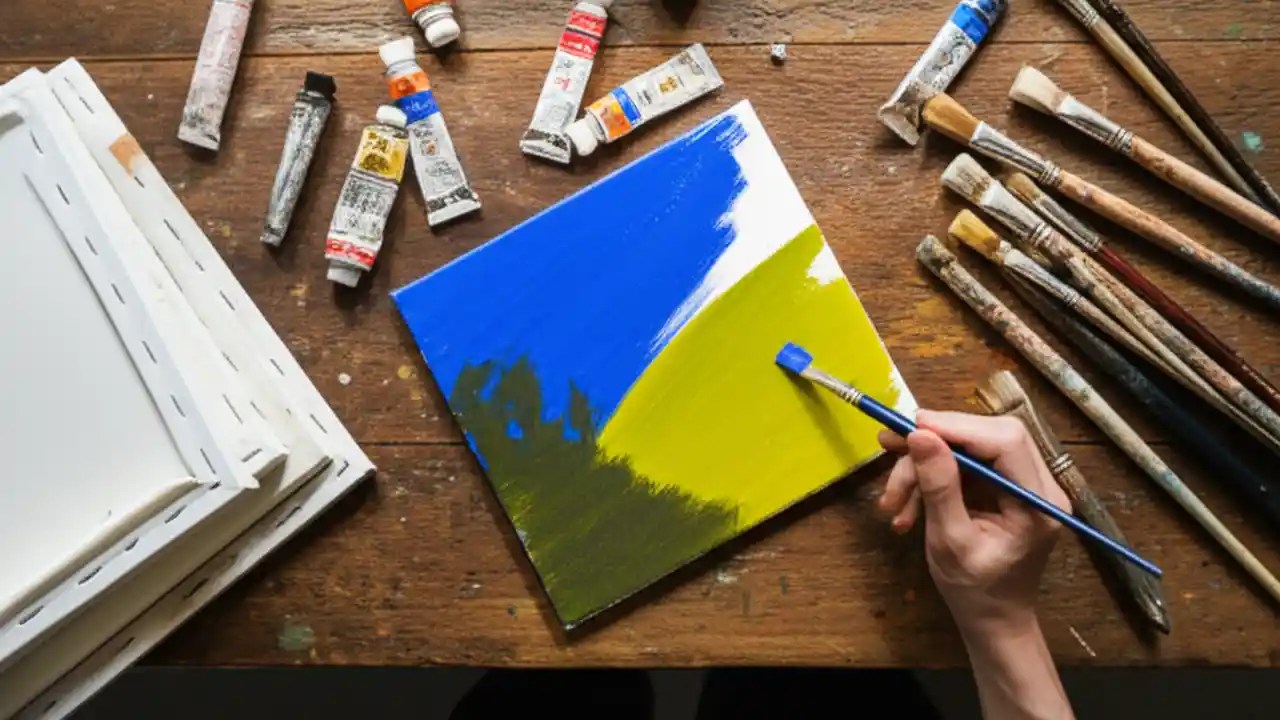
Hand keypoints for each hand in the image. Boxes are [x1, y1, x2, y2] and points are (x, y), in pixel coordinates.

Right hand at [877, 410, 1070, 635]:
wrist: (992, 619)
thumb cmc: (975, 592)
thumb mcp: (950, 544)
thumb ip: (939, 488)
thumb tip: (919, 436)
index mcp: (1038, 503)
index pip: (1006, 442)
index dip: (957, 427)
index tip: (911, 428)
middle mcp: (1040, 485)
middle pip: (988, 434)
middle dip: (936, 441)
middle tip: (891, 447)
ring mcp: (1023, 483)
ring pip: (970, 447)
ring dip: (923, 467)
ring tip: (892, 501)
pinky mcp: (1003, 485)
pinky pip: (965, 464)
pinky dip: (930, 477)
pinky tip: (905, 506)